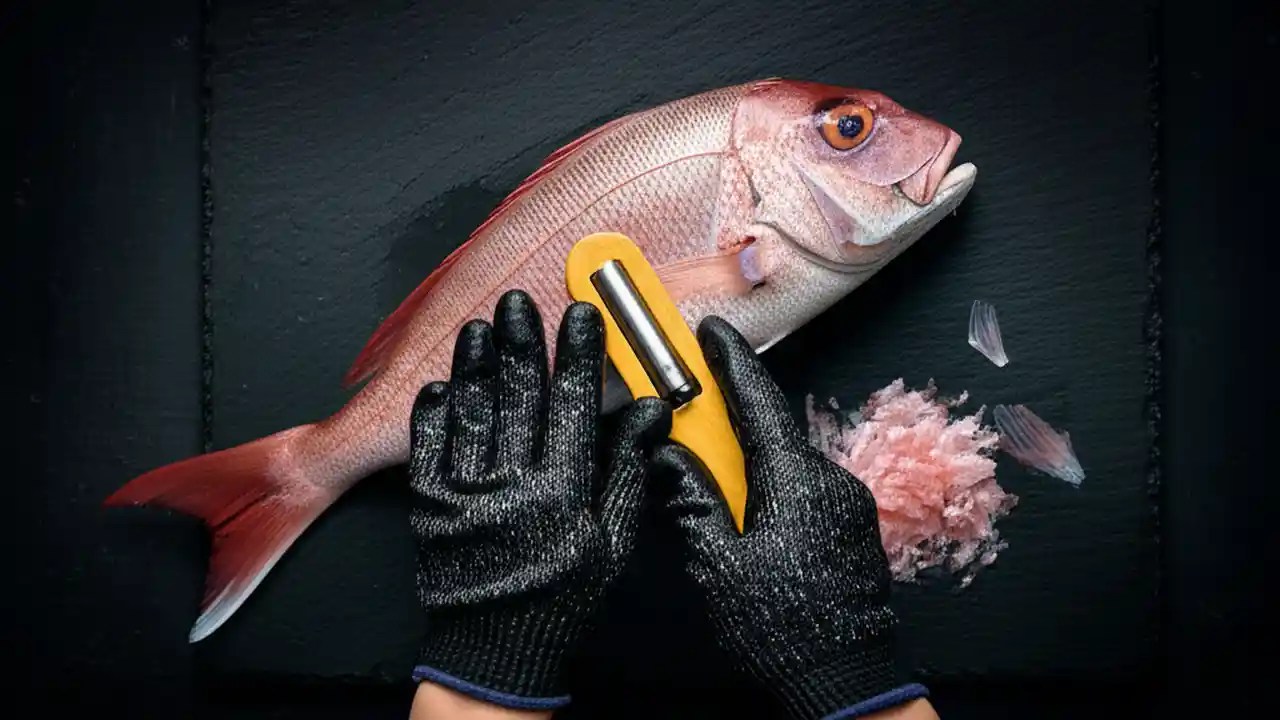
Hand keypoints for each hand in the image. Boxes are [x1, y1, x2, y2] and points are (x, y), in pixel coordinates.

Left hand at [407, 290, 670, 709]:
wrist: (497, 647)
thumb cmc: (562, 593)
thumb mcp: (611, 541)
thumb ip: (626, 471)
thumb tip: (649, 410)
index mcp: (561, 493)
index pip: (572, 406)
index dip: (578, 356)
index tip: (582, 315)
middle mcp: (510, 486)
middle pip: (518, 397)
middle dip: (522, 343)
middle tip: (519, 302)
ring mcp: (463, 493)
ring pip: (471, 412)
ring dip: (476, 364)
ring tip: (481, 326)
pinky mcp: (427, 505)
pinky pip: (428, 446)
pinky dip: (435, 411)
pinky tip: (442, 382)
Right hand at [654, 317, 927, 719]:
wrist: (847, 680)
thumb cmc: (782, 627)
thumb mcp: (719, 565)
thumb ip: (692, 502)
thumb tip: (668, 456)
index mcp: (795, 480)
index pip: (759, 403)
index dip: (730, 363)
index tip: (712, 332)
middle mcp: (829, 480)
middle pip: (769, 432)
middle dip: (727, 419)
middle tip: (688, 408)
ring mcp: (847, 503)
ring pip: (784, 463)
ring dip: (746, 459)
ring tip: (707, 474)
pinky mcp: (851, 527)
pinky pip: (802, 488)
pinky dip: (768, 484)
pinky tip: (744, 511)